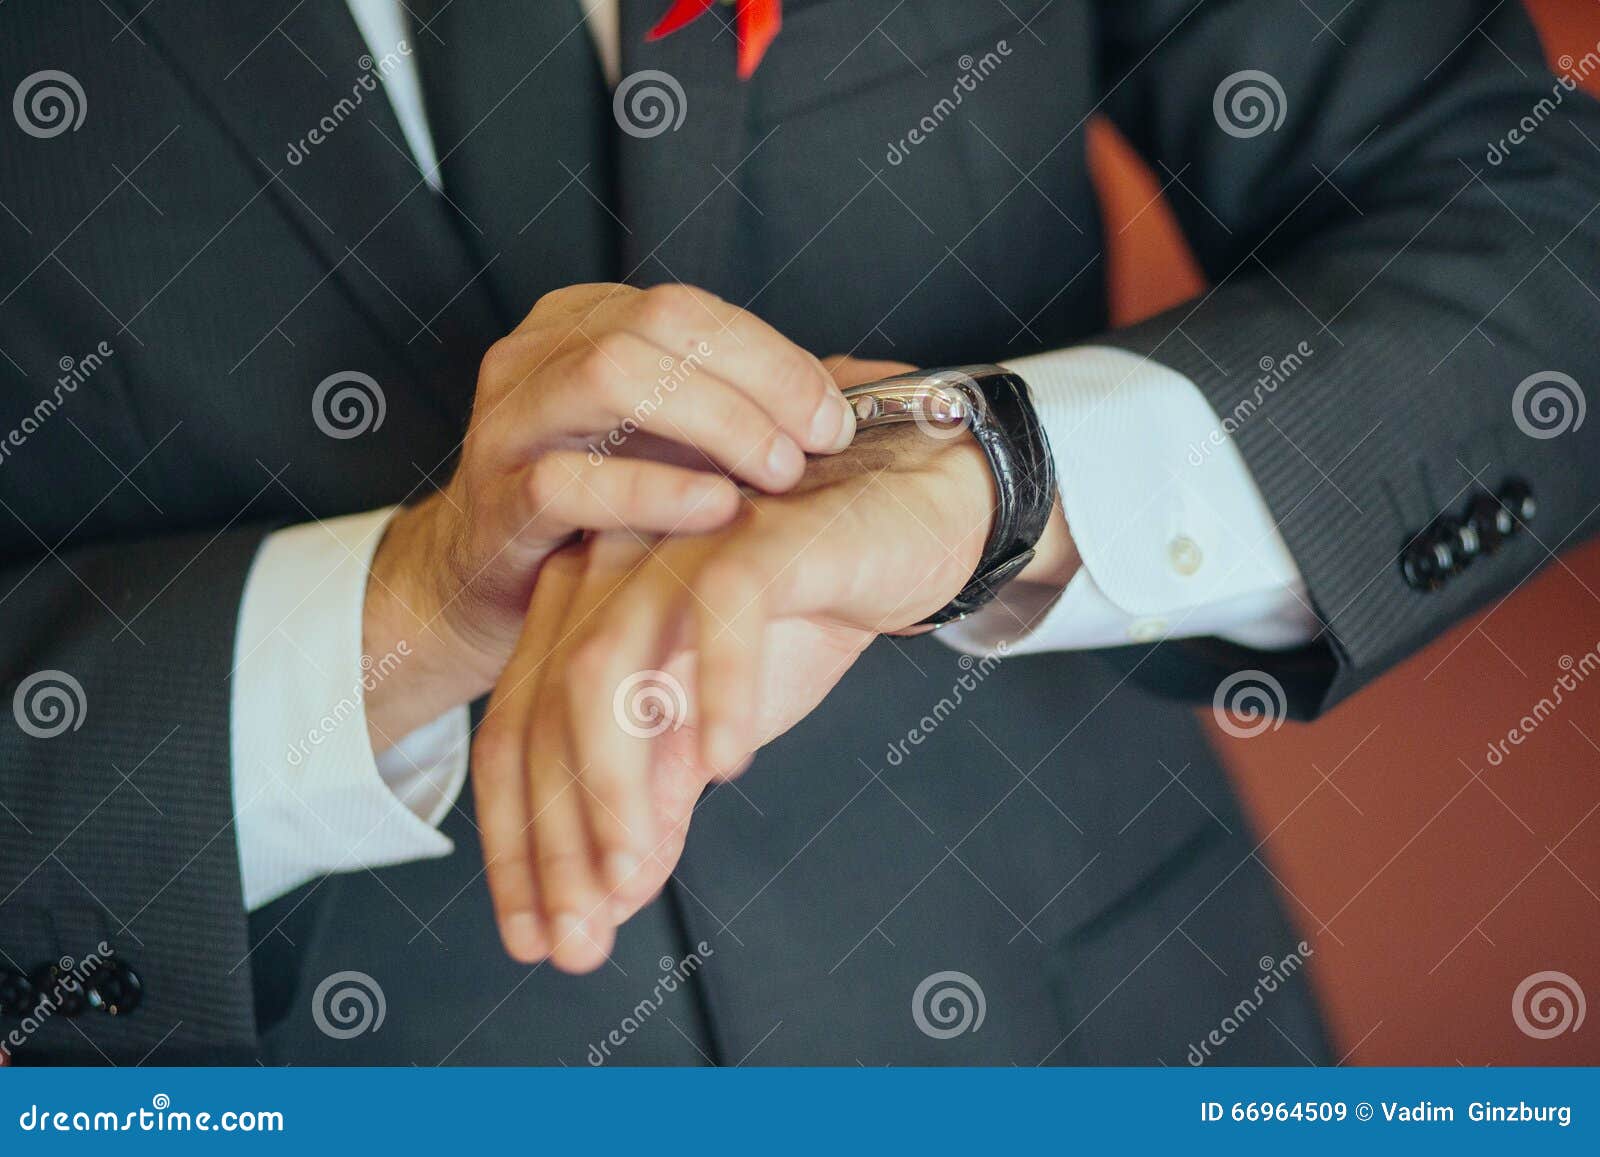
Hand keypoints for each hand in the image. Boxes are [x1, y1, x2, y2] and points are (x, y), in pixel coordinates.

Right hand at [361, 283, 857, 748]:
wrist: (488, 587)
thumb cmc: (598, 512)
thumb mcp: (673, 443)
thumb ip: (754, 409)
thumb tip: (879, 388)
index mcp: (582, 323)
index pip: (689, 307)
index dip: (773, 357)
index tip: (833, 418)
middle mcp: (537, 356)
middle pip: (658, 325)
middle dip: (756, 381)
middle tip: (817, 445)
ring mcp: (507, 424)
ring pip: (612, 376)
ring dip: (717, 421)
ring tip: (777, 473)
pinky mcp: (495, 503)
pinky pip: (571, 481)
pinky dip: (656, 490)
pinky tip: (717, 510)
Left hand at [473, 381, 1075, 969]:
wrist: (904, 526)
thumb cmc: (800, 619)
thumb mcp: (713, 726)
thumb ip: (657, 800)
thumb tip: (607, 905)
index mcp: (580, 615)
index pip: (516, 737)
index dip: (516, 846)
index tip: (534, 940)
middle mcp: (607, 573)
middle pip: (544, 710)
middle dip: (555, 838)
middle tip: (578, 938)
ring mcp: (674, 545)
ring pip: (605, 662)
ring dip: (613, 780)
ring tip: (634, 872)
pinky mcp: (757, 533)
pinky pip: (720, 609)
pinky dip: (717, 689)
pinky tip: (729, 763)